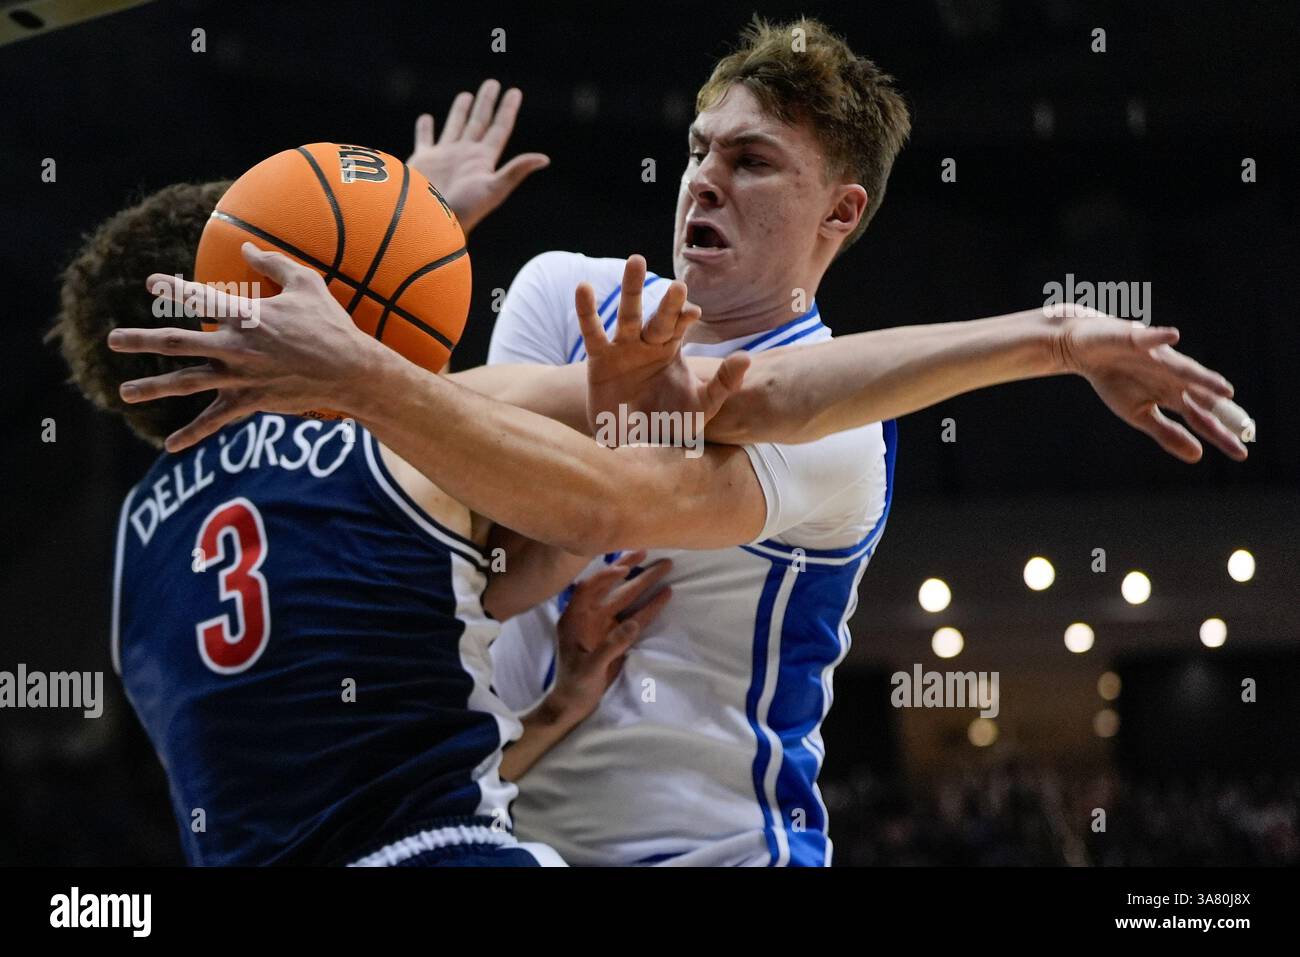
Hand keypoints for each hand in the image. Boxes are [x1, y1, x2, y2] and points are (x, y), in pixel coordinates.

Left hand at [108, 243, 383, 450]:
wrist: (351, 372)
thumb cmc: (331, 325)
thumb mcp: (307, 284)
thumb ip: (273, 263)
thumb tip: (246, 247)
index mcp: (246, 315)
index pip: (198, 298)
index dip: (172, 289)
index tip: (152, 284)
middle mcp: (235, 347)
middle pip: (177, 342)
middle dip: (141, 340)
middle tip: (112, 341)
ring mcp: (240, 377)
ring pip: (186, 383)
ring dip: (152, 388)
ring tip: (124, 393)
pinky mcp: (250, 401)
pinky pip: (216, 420)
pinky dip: (193, 433)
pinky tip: (170, 445)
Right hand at [407, 79, 549, 234]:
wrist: (430, 223)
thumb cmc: (464, 210)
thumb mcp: (494, 189)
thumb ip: (516, 171)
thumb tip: (544, 159)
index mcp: (483, 159)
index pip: (499, 128)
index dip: (507, 110)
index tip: (514, 91)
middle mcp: (466, 155)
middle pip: (479, 122)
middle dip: (486, 103)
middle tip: (492, 83)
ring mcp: (445, 158)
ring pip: (455, 126)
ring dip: (460, 111)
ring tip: (466, 95)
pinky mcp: (423, 161)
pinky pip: (425, 139)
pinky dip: (424, 128)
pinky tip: (426, 118)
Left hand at [547, 551, 671, 721]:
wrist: (575, 703)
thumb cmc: (575, 685)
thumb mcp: (589, 669)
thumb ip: (609, 648)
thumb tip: (632, 625)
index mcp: (574, 619)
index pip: (587, 589)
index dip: (604, 576)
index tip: (624, 568)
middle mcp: (589, 616)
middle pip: (613, 588)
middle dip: (633, 571)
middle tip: (652, 555)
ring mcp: (604, 624)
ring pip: (627, 598)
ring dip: (644, 583)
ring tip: (665, 565)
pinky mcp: (617, 635)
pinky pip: (636, 617)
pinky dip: (650, 606)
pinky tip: (666, 593)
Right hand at [578, 254, 750, 439]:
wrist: (632, 445)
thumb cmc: (668, 422)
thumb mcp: (700, 407)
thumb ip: (723, 384)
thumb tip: (746, 357)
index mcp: (672, 349)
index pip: (681, 326)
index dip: (685, 316)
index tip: (693, 311)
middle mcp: (649, 343)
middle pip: (659, 317)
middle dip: (668, 302)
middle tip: (678, 285)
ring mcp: (623, 348)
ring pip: (628, 315)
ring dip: (632, 288)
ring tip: (637, 260)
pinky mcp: (599, 360)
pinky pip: (593, 333)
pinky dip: (587, 311)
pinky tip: (584, 288)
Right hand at [1052, 307, 1245, 461]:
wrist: (1084, 348)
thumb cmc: (1114, 379)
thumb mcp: (1138, 414)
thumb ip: (1167, 433)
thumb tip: (1198, 456)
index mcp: (1172, 394)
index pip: (1201, 417)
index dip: (1220, 435)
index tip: (1241, 455)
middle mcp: (1172, 375)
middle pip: (1200, 394)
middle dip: (1220, 409)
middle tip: (1244, 426)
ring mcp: (1156, 356)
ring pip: (1182, 368)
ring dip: (1202, 378)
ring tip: (1224, 390)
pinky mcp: (1134, 339)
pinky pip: (1148, 338)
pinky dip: (1159, 337)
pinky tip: (1172, 336)